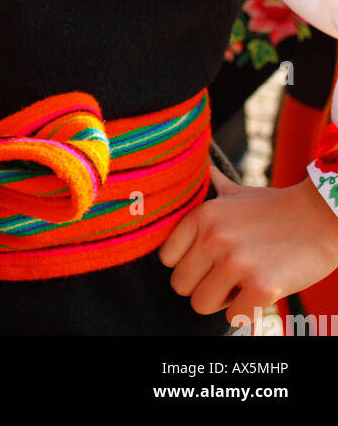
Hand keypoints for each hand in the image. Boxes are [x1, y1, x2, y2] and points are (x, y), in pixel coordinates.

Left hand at [158, 164, 337, 325]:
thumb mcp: (237, 192)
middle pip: (181, 285)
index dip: (187, 265)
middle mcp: (213, 237)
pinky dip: (246, 312)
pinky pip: (233, 318)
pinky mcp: (261, 287)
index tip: (206, 263)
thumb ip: (213, 186)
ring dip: (222, 301)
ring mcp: (236, 263)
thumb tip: (202, 167)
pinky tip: (259, 292)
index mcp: (202, 216)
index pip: (166, 258)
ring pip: (201, 304)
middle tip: (227, 277)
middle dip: (202, 286)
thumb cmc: (275, 208)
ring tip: (242, 283)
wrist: (319, 218)